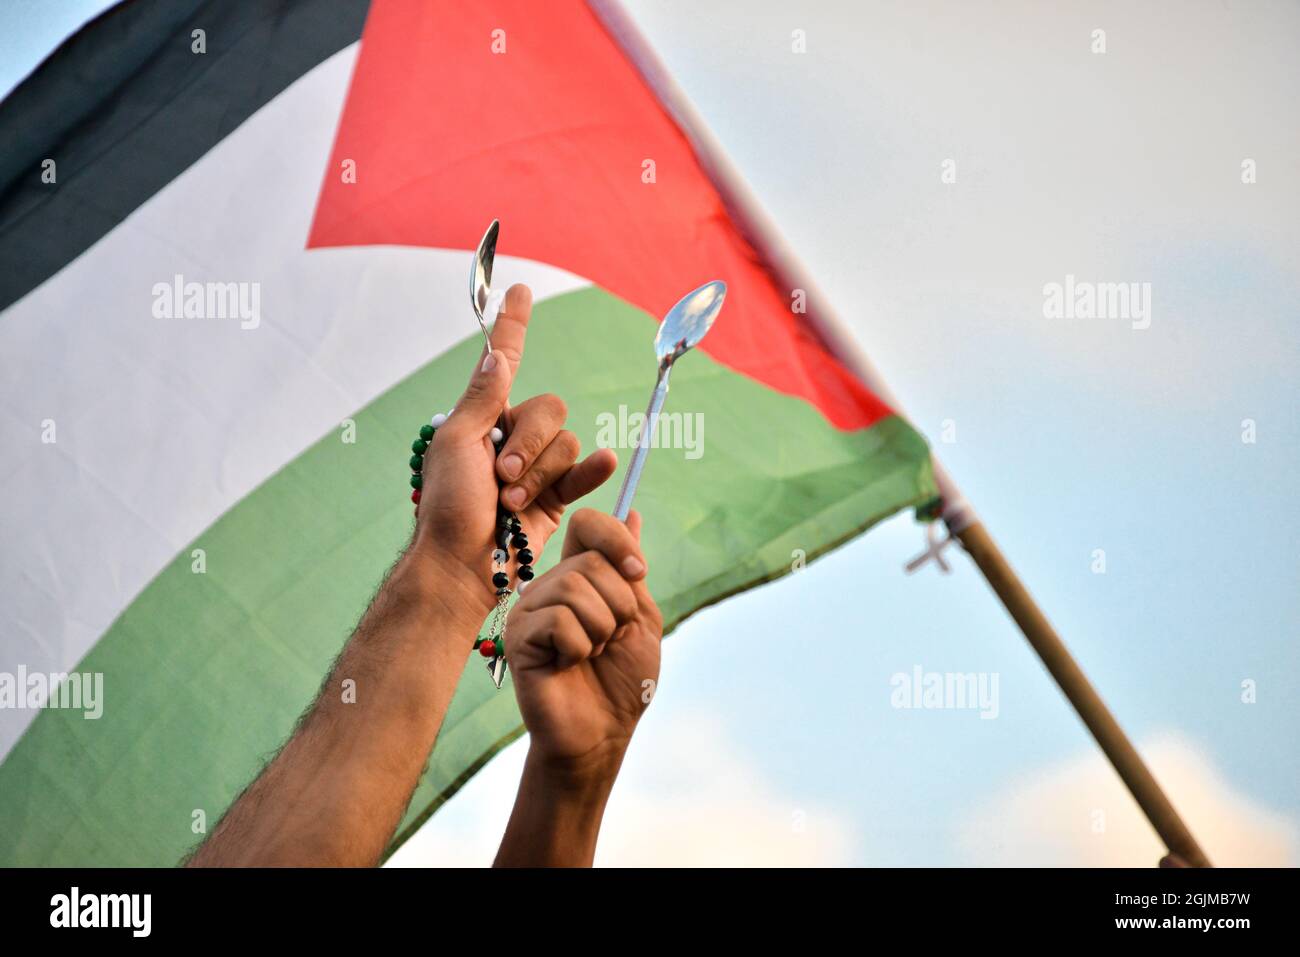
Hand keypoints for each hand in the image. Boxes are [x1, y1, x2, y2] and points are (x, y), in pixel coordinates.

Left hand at [412, 284, 615, 620]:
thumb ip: (483, 400)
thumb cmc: (448, 507)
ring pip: (566, 443)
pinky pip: (585, 470)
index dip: (512, 325)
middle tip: (502, 476)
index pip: (503, 361)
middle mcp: (512, 436)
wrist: (464, 564)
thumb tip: (496, 354)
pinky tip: (605, 463)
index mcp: (483, 417)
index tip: (520, 290)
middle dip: (528, 443)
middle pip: (548, 410)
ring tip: (512, 503)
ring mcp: (537, 467)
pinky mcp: (557, 498)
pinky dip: (593, 468)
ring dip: (541, 473)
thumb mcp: (456, 444)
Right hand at [506, 509, 663, 776]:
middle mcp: (549, 586)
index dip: (616, 540)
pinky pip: (560, 621)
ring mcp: (530, 610)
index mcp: (577, 575)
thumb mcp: (640, 617)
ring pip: (575, 589)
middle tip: (608, 639)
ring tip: (590, 654)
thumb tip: (632, 513)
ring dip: (601, 630)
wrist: (603, 733)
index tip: (638, 574)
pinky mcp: (518, 637)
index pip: (587, 522)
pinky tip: (569, 665)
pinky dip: (580, 648)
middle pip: (591, 561)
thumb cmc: (623, 680)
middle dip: (618, 607)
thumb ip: (630, 570)